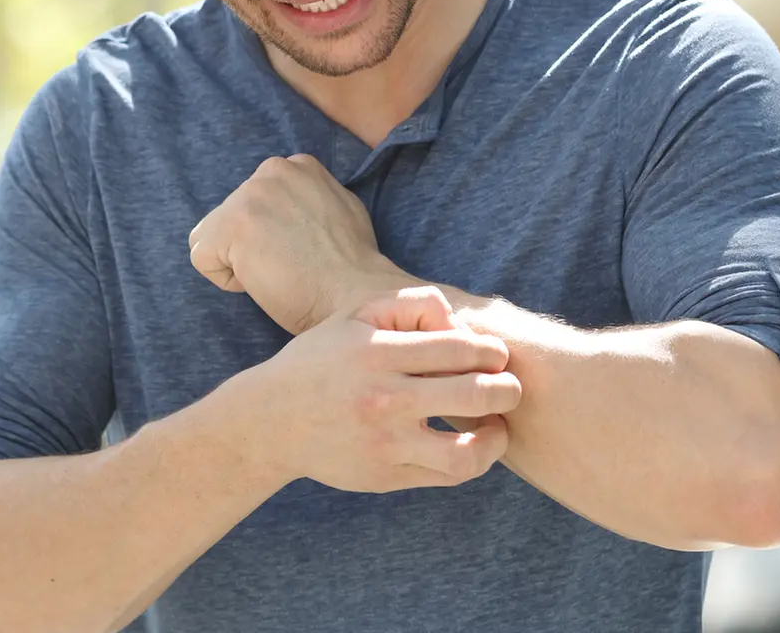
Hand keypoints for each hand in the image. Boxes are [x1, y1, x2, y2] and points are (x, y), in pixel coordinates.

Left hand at [189, 154, 417, 333]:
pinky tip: (261, 282)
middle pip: (231, 215)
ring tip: (277, 272)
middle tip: (289, 265)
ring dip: (237, 260)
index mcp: (297, 165)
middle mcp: (271, 171)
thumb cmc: (353, 268)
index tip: (301, 250)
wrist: (356, 296)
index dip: (272, 234)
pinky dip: (226, 280)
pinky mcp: (232, 226)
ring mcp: (250, 196)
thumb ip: (307, 197)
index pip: (256, 201)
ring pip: (212, 235)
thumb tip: (286, 207)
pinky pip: (202, 258)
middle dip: (251, 244)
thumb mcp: (340, 208)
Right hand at [220, 288, 518, 493]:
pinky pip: (447, 475)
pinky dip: (472, 461)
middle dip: (506, 388)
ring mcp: (385, 443)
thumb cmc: (321, 361)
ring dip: (497, 436)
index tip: (494, 356)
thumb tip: (461, 322)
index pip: (462, 348)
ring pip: (468, 451)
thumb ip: (409, 303)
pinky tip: (472, 444)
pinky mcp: (385, 476)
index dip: (492, 351)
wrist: (271, 421)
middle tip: (508, 387)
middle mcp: (384, 399)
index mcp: (377, 352)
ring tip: (498, 425)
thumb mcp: (352, 316)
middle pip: (476, 394)